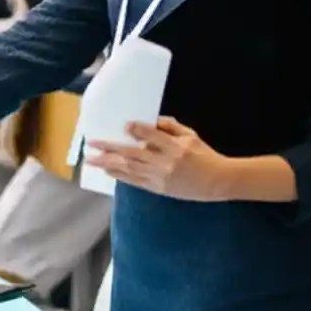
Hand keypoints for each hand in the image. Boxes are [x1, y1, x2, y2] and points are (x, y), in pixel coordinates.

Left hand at [87, 117, 230, 201]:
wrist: (218, 181)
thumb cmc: (204, 155)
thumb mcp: (191, 136)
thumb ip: (170, 127)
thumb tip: (151, 121)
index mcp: (175, 147)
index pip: (152, 137)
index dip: (138, 130)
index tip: (124, 125)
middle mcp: (165, 163)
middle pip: (133, 154)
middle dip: (110, 148)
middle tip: (92, 143)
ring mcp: (160, 177)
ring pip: (129, 169)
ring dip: (108, 164)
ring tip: (92, 160)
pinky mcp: (159, 188)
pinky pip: (135, 181)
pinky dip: (120, 175)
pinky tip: (108, 170)